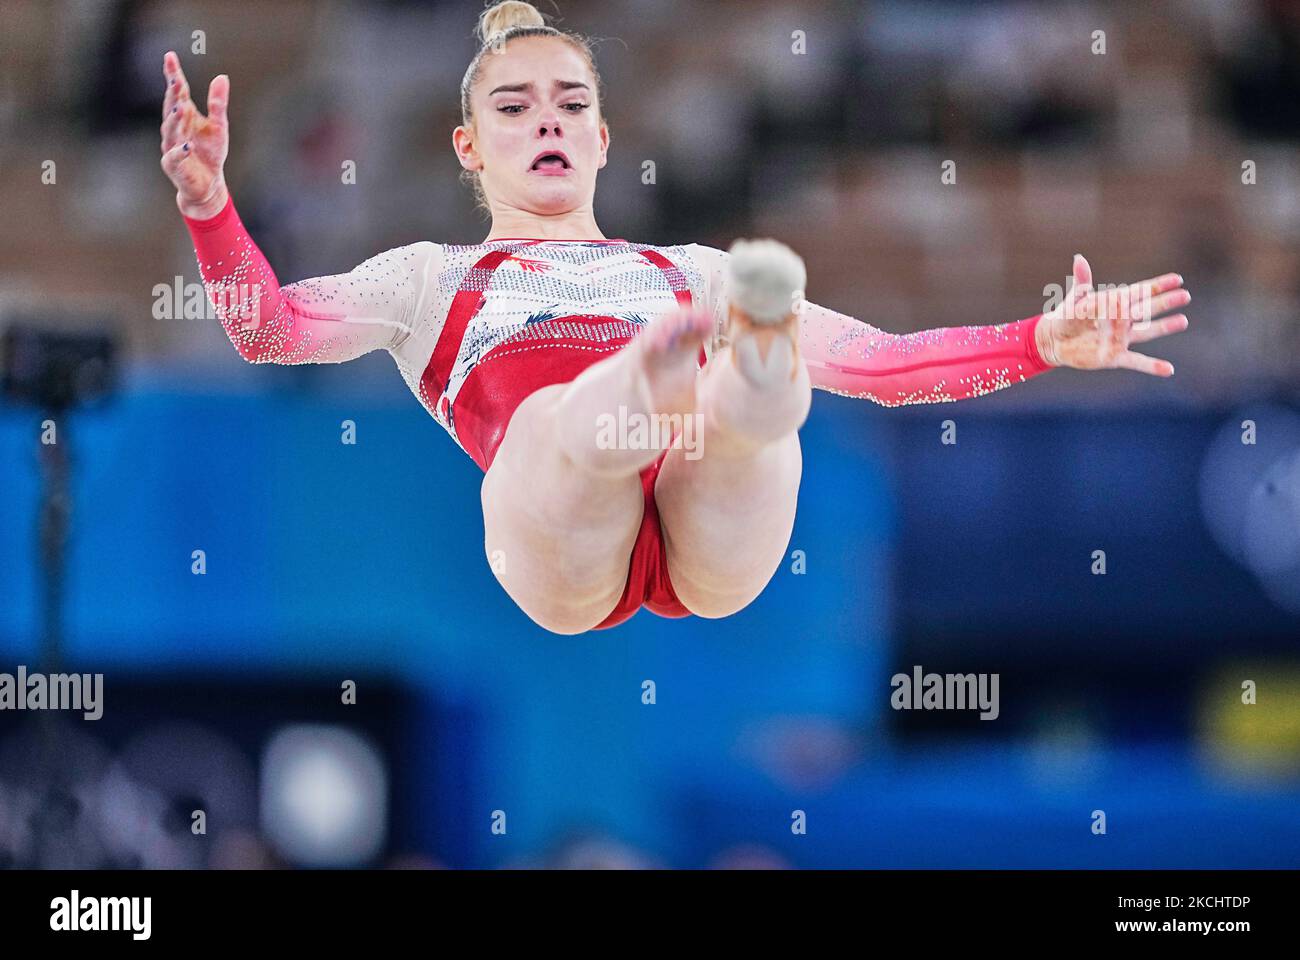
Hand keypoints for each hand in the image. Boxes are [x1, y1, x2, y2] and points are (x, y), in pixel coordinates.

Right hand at [159, 51, 229, 218]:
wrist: (207, 184)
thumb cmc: (210, 153)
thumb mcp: (219, 126)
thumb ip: (218, 104)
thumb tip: (222, 77)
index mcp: (183, 115)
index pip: (177, 92)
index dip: (173, 74)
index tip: (170, 56)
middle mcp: (174, 128)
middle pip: (171, 107)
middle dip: (173, 94)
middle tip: (176, 79)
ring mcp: (171, 146)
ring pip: (171, 130)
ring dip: (174, 119)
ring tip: (180, 106)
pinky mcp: (174, 166)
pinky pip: (174, 157)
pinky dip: (179, 151)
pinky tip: (187, 145)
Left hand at [1038, 254, 1189, 376]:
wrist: (1055, 340)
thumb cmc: (1067, 316)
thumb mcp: (1075, 299)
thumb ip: (1082, 281)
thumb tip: (1079, 258)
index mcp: (1116, 303)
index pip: (1140, 292)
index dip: (1157, 286)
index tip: (1177, 279)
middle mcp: (1123, 321)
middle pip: (1148, 310)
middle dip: (1165, 303)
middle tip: (1185, 296)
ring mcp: (1121, 339)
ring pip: (1147, 333)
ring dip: (1164, 327)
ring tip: (1183, 321)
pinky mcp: (1115, 357)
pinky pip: (1136, 362)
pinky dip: (1152, 366)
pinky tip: (1169, 369)